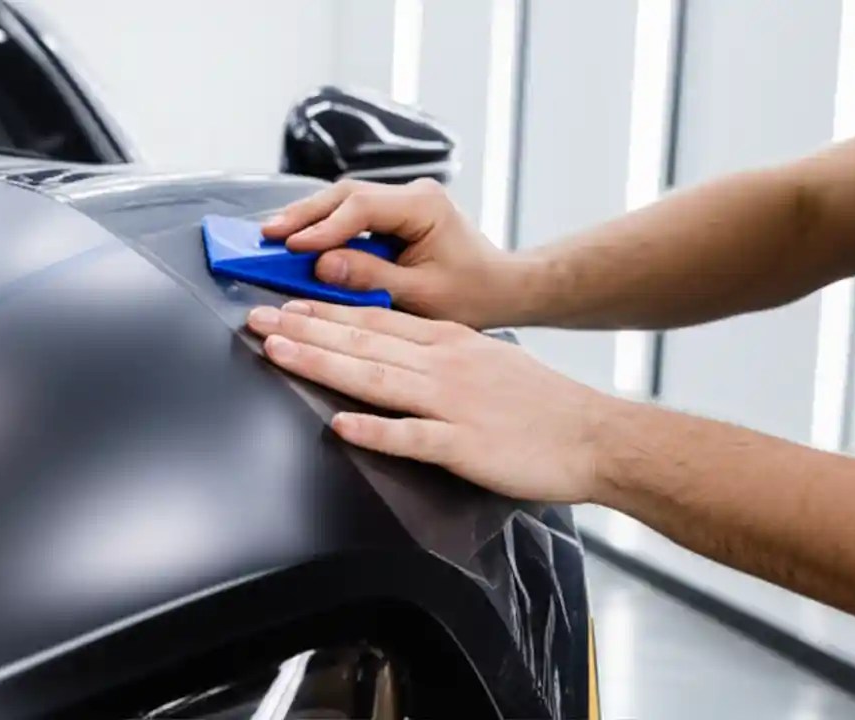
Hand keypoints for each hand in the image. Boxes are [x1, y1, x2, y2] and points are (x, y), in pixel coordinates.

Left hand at [245, 300, 620, 502]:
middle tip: (257, 319)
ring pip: (376, 378)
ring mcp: (453, 404)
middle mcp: (444, 364)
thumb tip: (391, 348)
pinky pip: (412, 437)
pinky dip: (374, 431)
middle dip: (305, 329)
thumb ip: (438, 350)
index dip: (323, 312)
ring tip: (279, 352)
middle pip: (363, 341)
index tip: (284, 304)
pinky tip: (340, 426)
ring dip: (323, 363)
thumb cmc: (540, 401)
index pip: (374, 320)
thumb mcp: (486, 356)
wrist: (596, 435)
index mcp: (448, 341)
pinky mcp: (464, 445)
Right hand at [262, 179, 530, 326]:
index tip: (292, 246)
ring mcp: (403, 200)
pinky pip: (352, 212)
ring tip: (275, 233)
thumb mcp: (422, 294)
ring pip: (344, 200)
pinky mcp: (395, 213)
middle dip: (305, 215)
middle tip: (268, 234)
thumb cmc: (472, 293)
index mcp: (424, 206)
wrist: (501, 287)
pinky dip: (324, 224)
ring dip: (309, 217)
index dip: (322, 228)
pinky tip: (301, 236)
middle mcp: (413, 194)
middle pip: (346, 195)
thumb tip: (323, 265)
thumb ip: (372, 278)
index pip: (361, 209)